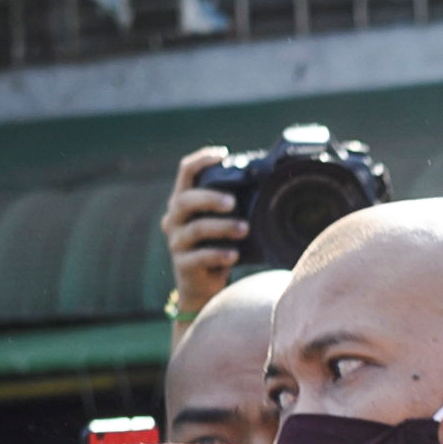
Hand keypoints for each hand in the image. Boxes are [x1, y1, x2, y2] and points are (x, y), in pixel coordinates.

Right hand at [163, 145, 245, 324]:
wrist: (203, 288)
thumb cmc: (217, 247)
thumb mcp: (221, 222)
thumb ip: (232, 204)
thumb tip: (268, 183)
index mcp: (183, 202)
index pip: (185, 172)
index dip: (201, 159)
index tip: (222, 155)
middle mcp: (175, 219)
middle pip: (185, 200)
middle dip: (211, 198)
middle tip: (233, 203)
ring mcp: (177, 243)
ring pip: (196, 229)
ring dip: (223, 227)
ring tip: (244, 230)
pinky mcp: (183, 265)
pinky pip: (200, 256)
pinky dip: (219, 254)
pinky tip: (234, 255)